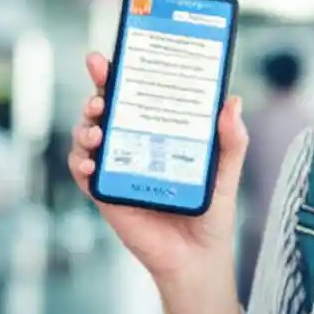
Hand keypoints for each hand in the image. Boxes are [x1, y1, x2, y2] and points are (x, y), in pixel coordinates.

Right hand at [66, 52, 248, 286]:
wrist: (197, 257)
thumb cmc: (210, 210)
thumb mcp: (225, 171)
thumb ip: (231, 139)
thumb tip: (232, 102)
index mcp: (157, 130)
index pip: (134, 93)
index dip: (116, 73)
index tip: (106, 57)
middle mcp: (132, 143)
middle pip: (105, 108)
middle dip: (96, 91)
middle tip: (102, 91)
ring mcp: (116, 167)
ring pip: (87, 136)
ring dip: (84, 128)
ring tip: (97, 130)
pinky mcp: (106, 194)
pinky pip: (83, 173)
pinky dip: (81, 164)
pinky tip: (92, 163)